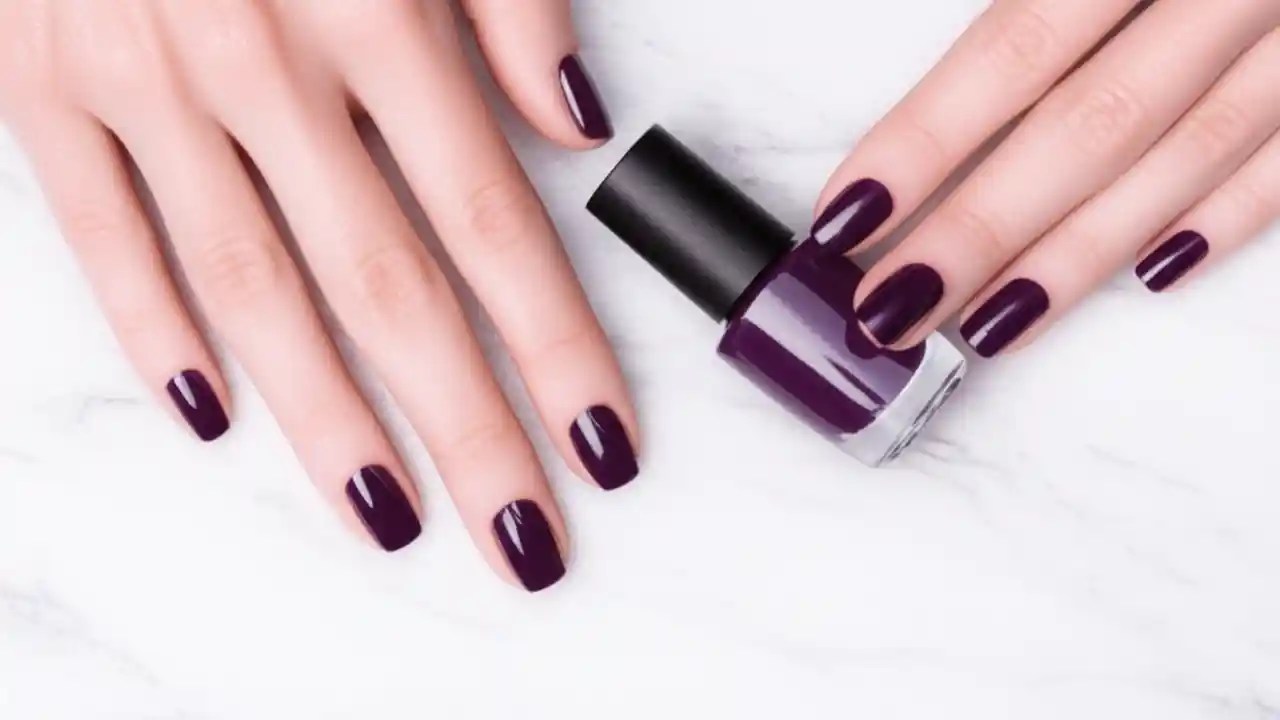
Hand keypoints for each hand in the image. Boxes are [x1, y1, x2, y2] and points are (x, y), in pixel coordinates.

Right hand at [0, 0, 636, 591]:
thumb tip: (580, 123)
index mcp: (380, 8)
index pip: (495, 225)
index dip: (558, 347)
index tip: (605, 447)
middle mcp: (267, 62)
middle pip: (390, 290)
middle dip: (466, 429)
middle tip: (521, 540)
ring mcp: (144, 80)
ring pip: (252, 290)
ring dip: (326, 420)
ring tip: (390, 521)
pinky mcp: (39, 85)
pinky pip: (100, 233)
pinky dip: (154, 330)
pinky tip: (216, 420)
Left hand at [807, 0, 1278, 356]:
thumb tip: (967, 50)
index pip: (1015, 44)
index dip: (926, 139)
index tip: (846, 215)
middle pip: (1091, 124)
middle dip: (979, 229)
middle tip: (889, 309)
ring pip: (1188, 152)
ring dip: (1079, 253)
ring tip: (985, 326)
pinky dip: (1232, 211)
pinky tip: (1155, 271)